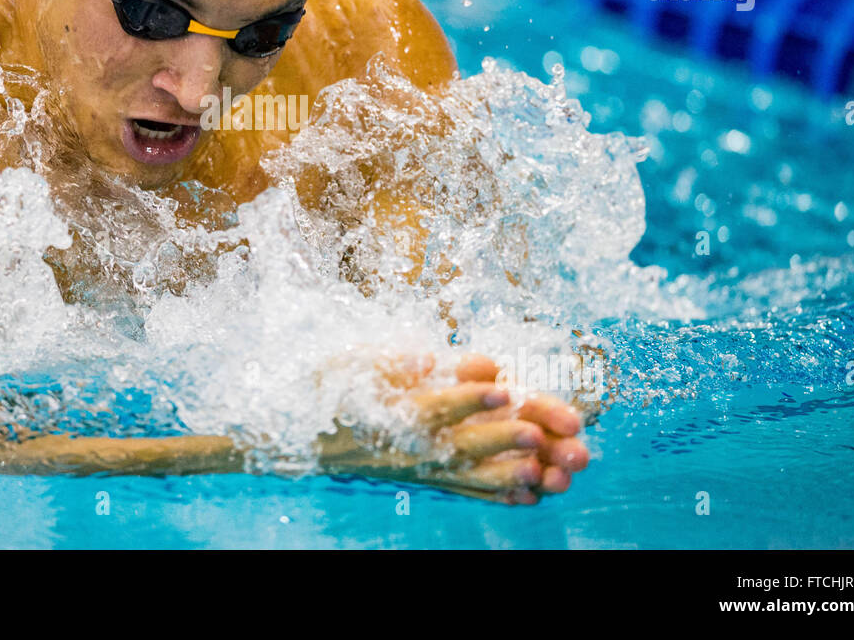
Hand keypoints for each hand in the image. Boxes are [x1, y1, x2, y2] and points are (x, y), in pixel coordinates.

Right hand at [320, 353, 589, 504]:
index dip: (470, 396)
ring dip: (510, 475)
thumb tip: (427, 359)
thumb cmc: (332, 392)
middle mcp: (412, 449)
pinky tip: (533, 495)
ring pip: (471, 474)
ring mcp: (422, 468)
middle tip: (536, 435)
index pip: (436, 405)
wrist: (308, 438)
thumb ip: (392, 366)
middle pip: (462, 444)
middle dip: (502, 439)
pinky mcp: (428, 478)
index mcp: (395, 415)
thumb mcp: (354, 366)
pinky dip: (499, 494)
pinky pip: (468, 490)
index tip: (501, 385)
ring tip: (545, 476)